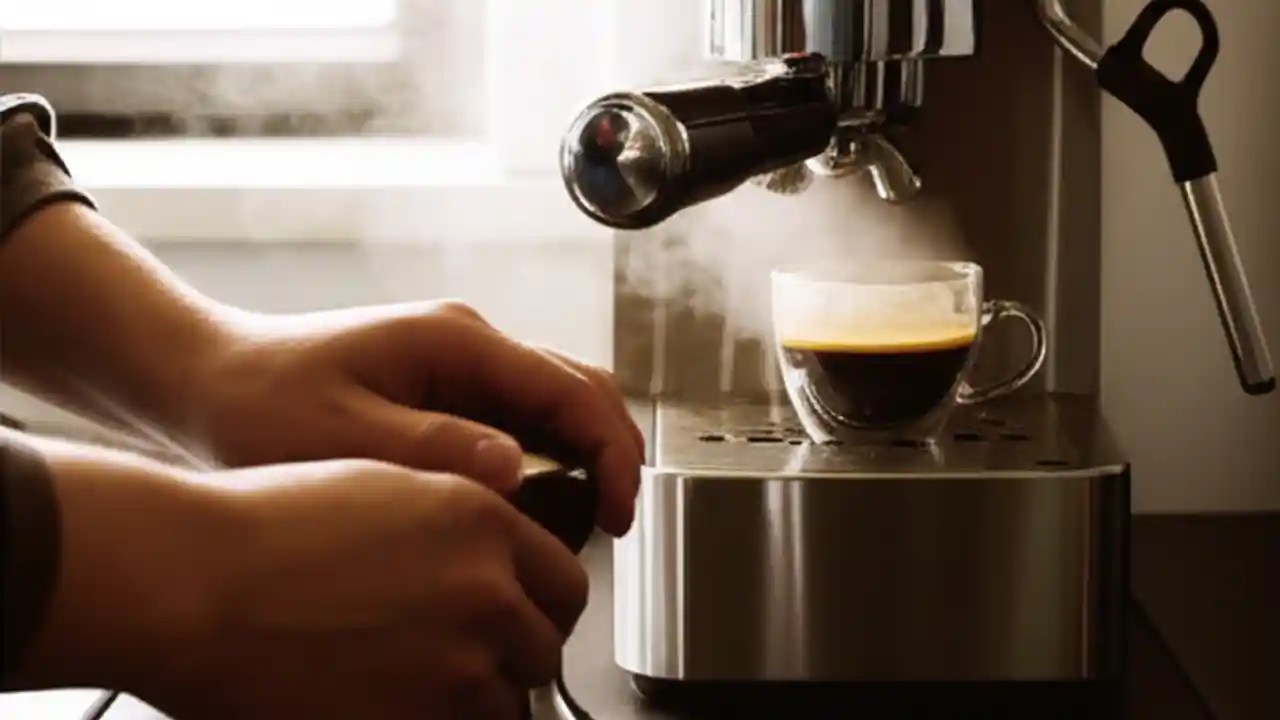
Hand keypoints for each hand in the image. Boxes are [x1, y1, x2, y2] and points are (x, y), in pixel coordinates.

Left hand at [183, 300, 643, 535]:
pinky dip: (546, 458)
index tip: (620, 511)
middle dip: (611, 452)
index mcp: (456, 341)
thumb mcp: (342, 433)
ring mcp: (461, 363)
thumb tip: (515, 467)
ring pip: (556, 403)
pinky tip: (531, 504)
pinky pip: (520, 419)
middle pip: (579, 388)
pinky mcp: (448, 388)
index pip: (571, 388)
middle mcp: (470, 343)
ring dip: (582, 456)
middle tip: (613, 522)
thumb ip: (432, 446)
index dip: (612, 451)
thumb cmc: (259, 401)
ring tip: (581, 520)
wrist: (210, 379)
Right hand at [189, 460, 587, 719]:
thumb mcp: (387, 488)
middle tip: (460, 657)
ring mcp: (456, 667)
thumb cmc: (261, 530)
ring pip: (506, 704)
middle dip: (510, 656)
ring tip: (409, 682)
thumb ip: (461, 528)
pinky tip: (387, 701)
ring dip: (472, 700)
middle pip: (543, 649)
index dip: (543, 607)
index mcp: (483, 525)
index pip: (567, 583)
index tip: (526, 619)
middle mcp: (485, 594)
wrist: (193, 584)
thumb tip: (496, 564)